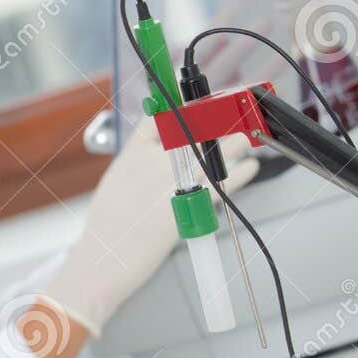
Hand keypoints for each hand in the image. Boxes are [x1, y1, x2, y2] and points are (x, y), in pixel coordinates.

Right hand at [41, 123, 260, 334]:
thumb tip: (153, 149)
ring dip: (235, 142)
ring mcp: (171, 181)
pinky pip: (222, 182)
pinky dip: (241, 173)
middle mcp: (153, 162)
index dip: (186, 106)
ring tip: (247, 137)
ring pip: (213, 152)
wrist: (107, 255)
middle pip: (194, 128)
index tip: (203, 102)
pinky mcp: (188, 204)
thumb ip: (137, 161)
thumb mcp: (115, 182)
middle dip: (219, 117)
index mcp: (132, 155)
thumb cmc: (108, 225)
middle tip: (235, 111)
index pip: (162, 118)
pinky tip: (251, 167)